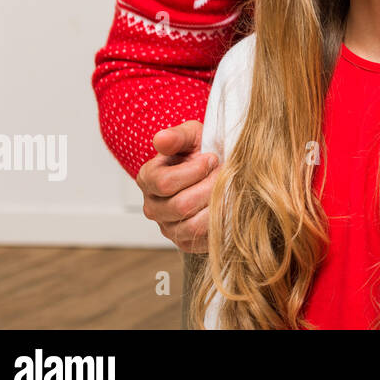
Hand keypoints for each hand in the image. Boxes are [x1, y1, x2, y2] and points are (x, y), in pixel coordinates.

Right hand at [137, 120, 217, 252]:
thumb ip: (177, 137)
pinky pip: (204, 240)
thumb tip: (161, 139)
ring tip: (229, 189)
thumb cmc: (202, 151)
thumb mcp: (192, 136)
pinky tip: (230, 205)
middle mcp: (153, 207)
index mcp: (148, 179)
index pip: (166, 183)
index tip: (212, 158)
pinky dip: (222, 223)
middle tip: (225, 174)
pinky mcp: (186, 242)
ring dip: (218, 205)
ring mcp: (168, 228)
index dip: (195, 170)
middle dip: (210, 187)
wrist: (218, 171)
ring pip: (193, 226)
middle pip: (181, 206)